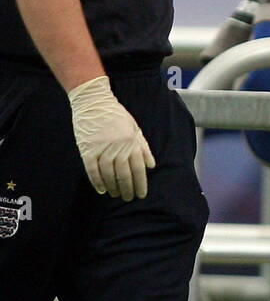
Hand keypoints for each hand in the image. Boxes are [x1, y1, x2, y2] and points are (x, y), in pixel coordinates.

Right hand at [68, 76, 155, 200]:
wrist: (93, 101)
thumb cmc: (116, 114)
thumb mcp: (135, 128)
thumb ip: (143, 147)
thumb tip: (151, 166)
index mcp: (131, 142)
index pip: (138, 168)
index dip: (140, 184)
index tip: (141, 194)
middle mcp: (118, 147)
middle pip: (124, 174)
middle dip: (128, 189)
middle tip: (128, 198)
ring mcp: (101, 148)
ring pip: (109, 174)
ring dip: (113, 187)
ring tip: (116, 194)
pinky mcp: (87, 149)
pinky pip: (92, 170)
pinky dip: (97, 181)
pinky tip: (102, 190)